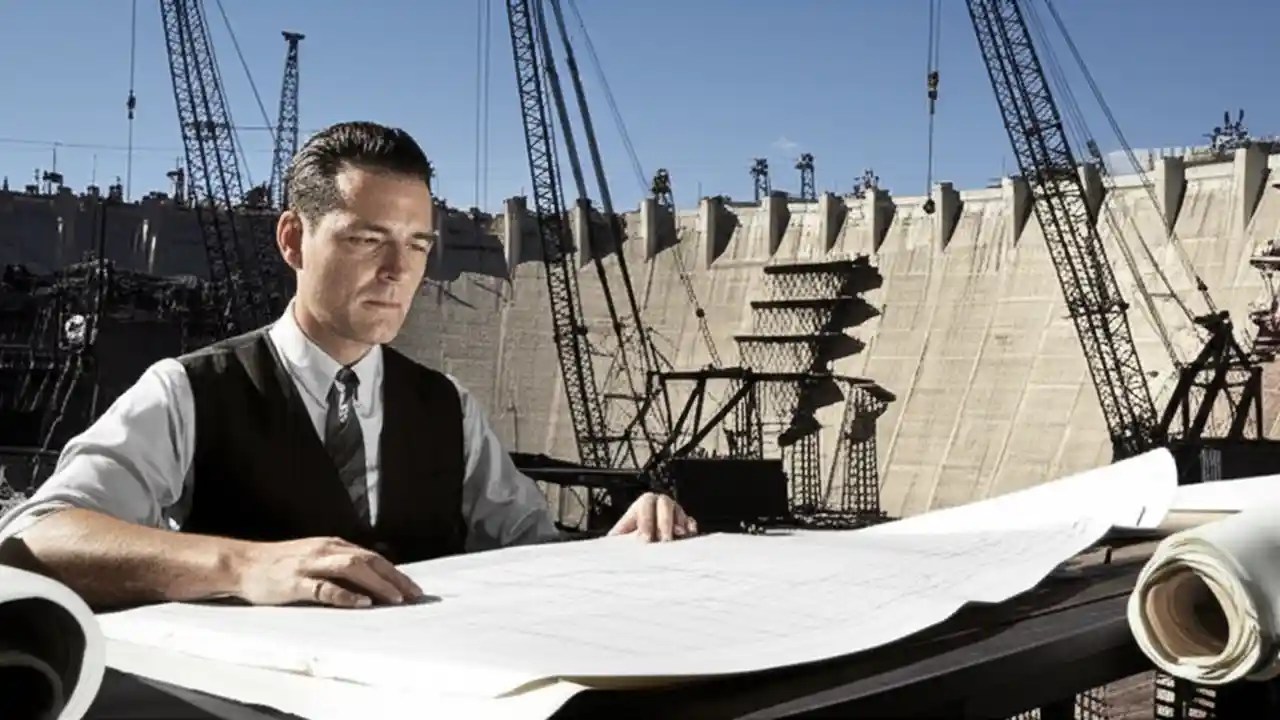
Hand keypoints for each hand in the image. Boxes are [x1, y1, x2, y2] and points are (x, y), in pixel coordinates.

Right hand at [232, 536, 423, 608]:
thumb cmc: (280, 565)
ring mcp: (310, 565)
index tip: (413, 589)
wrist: (242, 564)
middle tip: (414, 596)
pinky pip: (324, 588)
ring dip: (377, 584)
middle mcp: (325, 550)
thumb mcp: (314, 558)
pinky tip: (361, 603)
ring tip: (395, 599)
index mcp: (332, 545)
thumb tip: (369, 581)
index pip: (372, 557)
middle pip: (368, 561)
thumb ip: (338, 565)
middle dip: (394, 579)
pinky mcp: (295, 582)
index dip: (394, 573)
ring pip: (352, 569)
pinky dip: (346, 595)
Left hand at [607, 492, 697, 541]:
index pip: (645, 505)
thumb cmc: (628, 542)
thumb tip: (608, 546)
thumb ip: (617, 539)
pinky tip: (689, 535)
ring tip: (678, 537)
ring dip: (678, 524)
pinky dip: (690, 528)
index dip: (646, 521)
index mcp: (641, 506)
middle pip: (664, 504)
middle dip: (664, 523)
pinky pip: (690, 522)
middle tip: (663, 541)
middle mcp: (658, 506)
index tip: (644, 540)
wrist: (641, 548)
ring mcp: (673, 513)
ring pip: (678, 511)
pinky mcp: (685, 524)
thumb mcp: (620, 538)